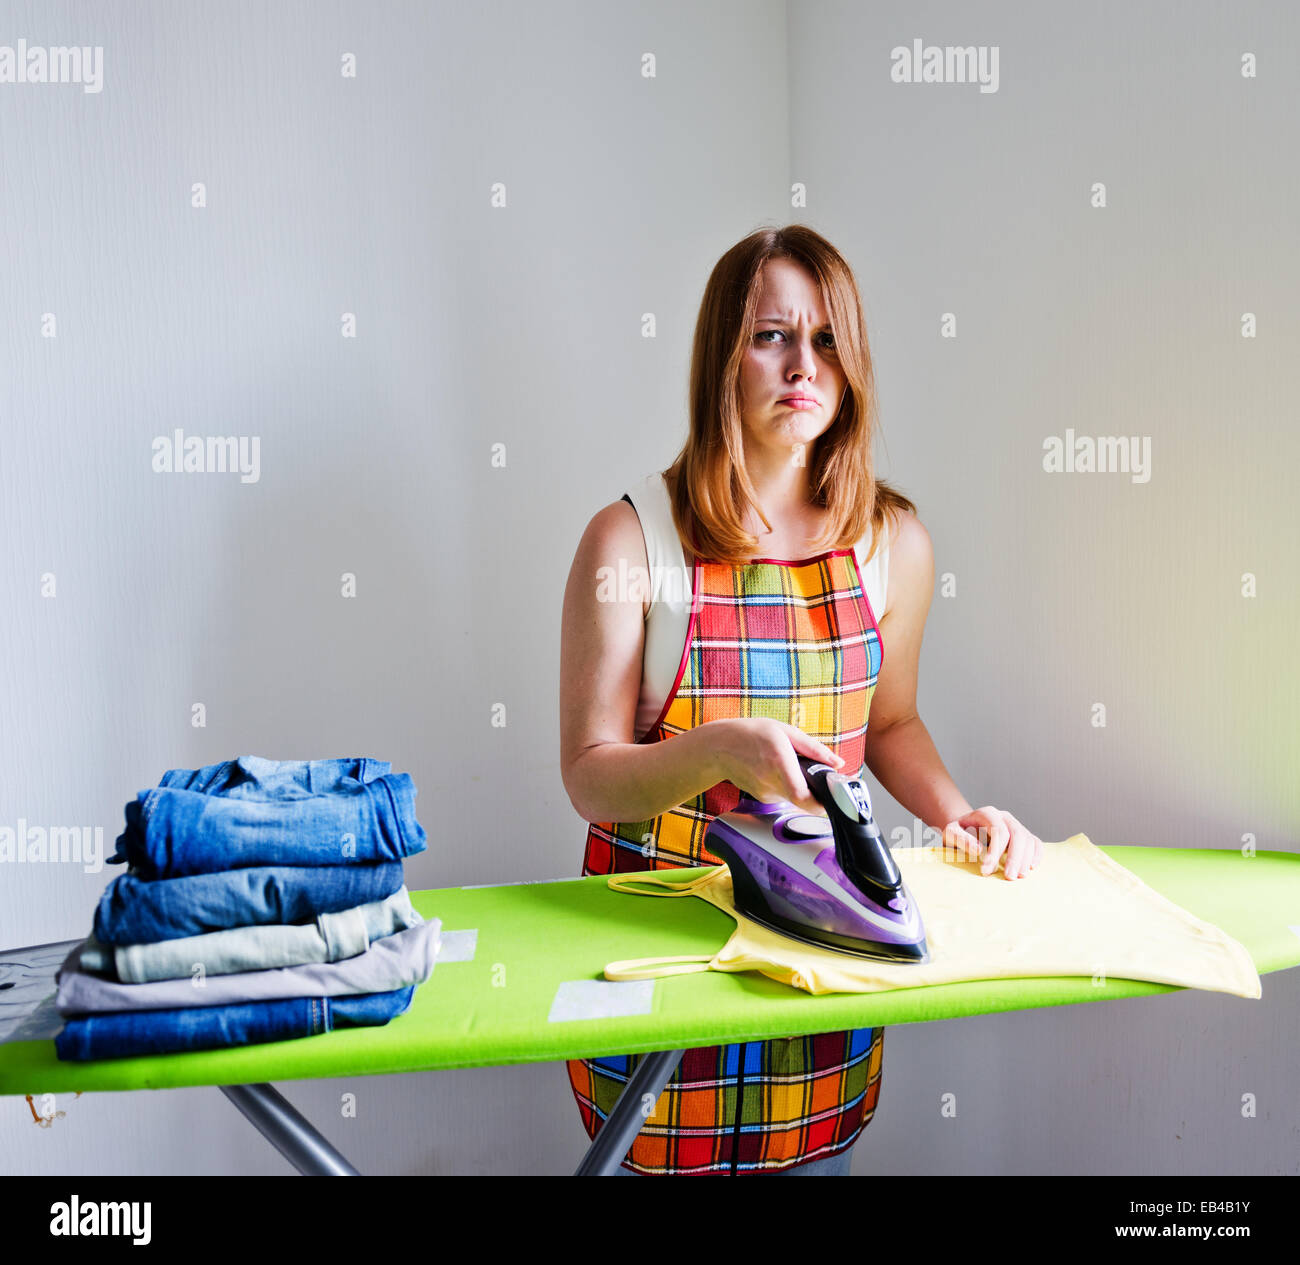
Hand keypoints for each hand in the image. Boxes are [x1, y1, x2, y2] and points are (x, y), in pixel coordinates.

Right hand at [706, 718, 844, 815]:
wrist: (719, 747)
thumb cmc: (751, 734)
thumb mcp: (785, 731)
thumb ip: (813, 749)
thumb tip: (838, 763)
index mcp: (778, 761)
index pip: (801, 795)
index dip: (821, 804)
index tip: (833, 799)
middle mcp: (771, 781)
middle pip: (804, 801)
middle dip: (818, 794)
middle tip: (824, 782)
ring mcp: (764, 792)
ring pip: (795, 799)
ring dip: (802, 788)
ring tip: (792, 768)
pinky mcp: (762, 798)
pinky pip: (784, 796)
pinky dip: (788, 787)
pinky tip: (777, 771)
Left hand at [943, 807, 1041, 879]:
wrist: (964, 829)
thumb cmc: (957, 832)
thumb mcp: (950, 833)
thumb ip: (961, 839)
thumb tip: (979, 849)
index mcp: (987, 813)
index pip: (998, 830)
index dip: (995, 851)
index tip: (986, 871)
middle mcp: (1004, 817)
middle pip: (1017, 834)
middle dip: (1014, 857)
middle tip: (1008, 877)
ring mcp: (1015, 825)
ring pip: (1028, 839)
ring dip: (1025, 859)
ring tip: (1018, 877)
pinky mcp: (1022, 835)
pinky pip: (1035, 842)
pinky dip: (1037, 854)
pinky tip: (1031, 867)